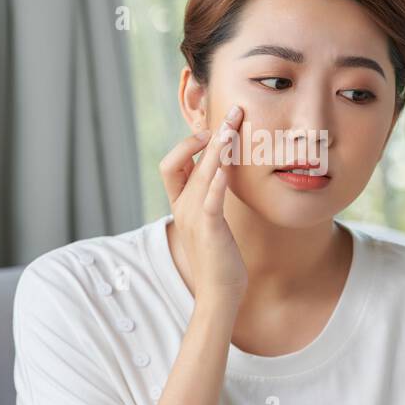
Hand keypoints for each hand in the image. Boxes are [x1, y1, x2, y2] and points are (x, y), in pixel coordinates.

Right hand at [158, 104, 247, 300]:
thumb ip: (209, 199)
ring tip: (232, 126)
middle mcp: (182, 205)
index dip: (188, 142)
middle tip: (232, 111)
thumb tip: (219, 176)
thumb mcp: (210, 222)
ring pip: (200, 171)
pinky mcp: (209, 228)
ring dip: (217, 147)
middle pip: (184, 158)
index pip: (172, 163)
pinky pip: (211, 198)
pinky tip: (228, 165)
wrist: (218, 293)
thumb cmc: (219, 258)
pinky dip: (217, 179)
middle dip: (207, 133)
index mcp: (180, 203)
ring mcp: (193, 216)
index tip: (213, 128)